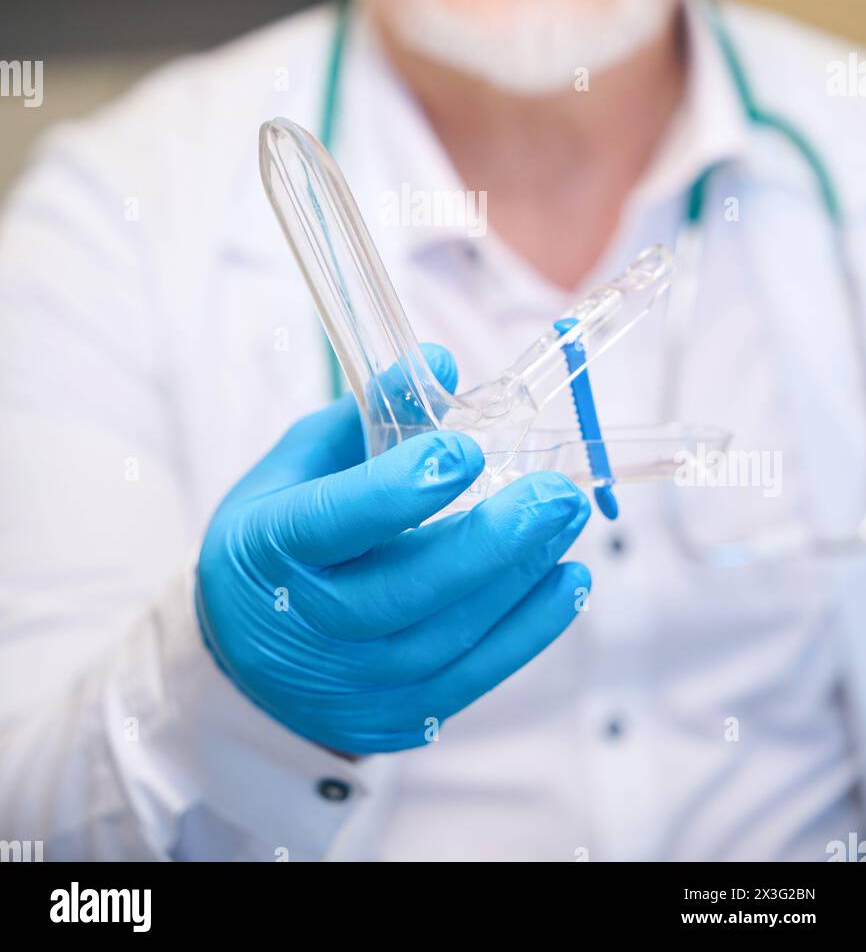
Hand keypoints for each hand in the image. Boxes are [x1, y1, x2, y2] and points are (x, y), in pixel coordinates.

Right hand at [195, 346, 591, 754]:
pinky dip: (530, 629)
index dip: (399, 489)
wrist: (247, 658)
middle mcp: (306, 625)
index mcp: (268, 547)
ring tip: (567, 517)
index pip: (334, 521)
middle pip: (405, 590)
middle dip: (491, 540)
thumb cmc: (277, 536)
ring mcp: (351, 683)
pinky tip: (568, 580)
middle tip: (554, 492)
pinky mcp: (396, 718)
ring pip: (450, 635)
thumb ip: (367, 412)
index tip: (465, 450)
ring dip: (522, 575)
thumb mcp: (298, 464)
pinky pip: (475, 676)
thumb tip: (440, 362)